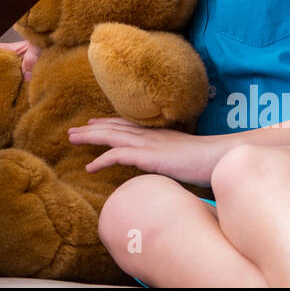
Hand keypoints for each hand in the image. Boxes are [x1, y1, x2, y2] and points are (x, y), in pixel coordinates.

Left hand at [66, 117, 230, 185]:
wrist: (218, 158)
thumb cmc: (206, 161)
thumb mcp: (183, 158)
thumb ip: (169, 159)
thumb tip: (164, 166)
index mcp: (157, 134)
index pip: (126, 125)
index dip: (107, 123)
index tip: (93, 124)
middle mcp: (149, 135)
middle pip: (113, 127)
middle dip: (91, 128)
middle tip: (73, 130)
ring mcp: (147, 144)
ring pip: (110, 137)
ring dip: (88, 138)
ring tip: (71, 139)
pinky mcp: (147, 156)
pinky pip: (116, 155)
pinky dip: (100, 160)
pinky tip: (88, 166)